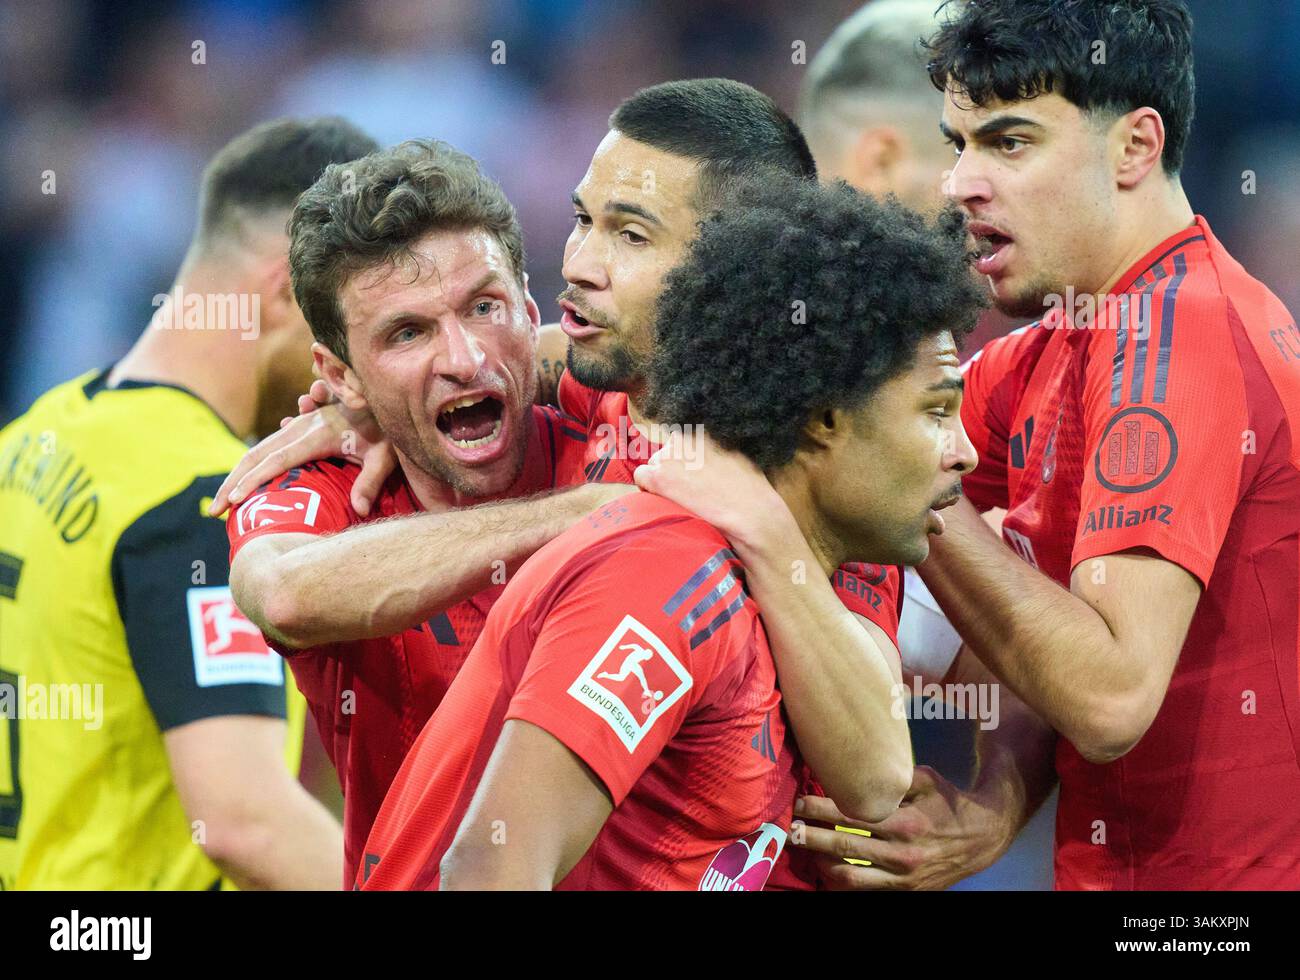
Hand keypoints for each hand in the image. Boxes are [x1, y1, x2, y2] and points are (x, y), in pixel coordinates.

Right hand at [209, 380, 395, 517]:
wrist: (381, 395)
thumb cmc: (385, 429)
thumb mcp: (384, 456)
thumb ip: (370, 482)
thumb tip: (359, 510)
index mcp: (315, 436)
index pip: (276, 461)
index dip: (254, 481)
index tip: (235, 501)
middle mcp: (299, 428)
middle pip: (255, 456)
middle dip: (231, 484)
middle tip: (214, 511)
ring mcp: (296, 426)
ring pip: (256, 450)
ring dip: (235, 476)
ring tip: (220, 504)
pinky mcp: (298, 427)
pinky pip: (266, 448)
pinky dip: (248, 467)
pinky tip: (239, 486)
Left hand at [632, 428, 789, 548]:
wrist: (751, 514)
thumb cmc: (752, 491)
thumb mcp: (738, 456)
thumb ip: (717, 450)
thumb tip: (711, 454)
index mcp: (703, 430)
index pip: (681, 442)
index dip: (685, 463)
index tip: (694, 478)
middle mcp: (683, 437)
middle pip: (666, 454)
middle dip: (674, 471)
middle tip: (691, 492)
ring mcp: (668, 456)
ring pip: (654, 466)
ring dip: (663, 481)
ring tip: (684, 500)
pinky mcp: (657, 476)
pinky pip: (641, 478)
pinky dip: (648, 490)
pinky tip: (668, 502)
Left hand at [790, 766, 1015, 889]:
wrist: (982, 840)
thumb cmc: (949, 803)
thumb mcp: (926, 780)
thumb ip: (893, 777)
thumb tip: (854, 764)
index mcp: (905, 823)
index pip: (851, 817)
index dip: (819, 810)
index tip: (797, 803)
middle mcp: (901, 854)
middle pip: (842, 848)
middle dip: (810, 837)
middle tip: (787, 828)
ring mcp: (901, 878)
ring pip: (848, 877)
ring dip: (819, 864)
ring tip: (802, 849)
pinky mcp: (904, 892)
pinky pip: (864, 892)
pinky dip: (840, 883)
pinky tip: (824, 870)